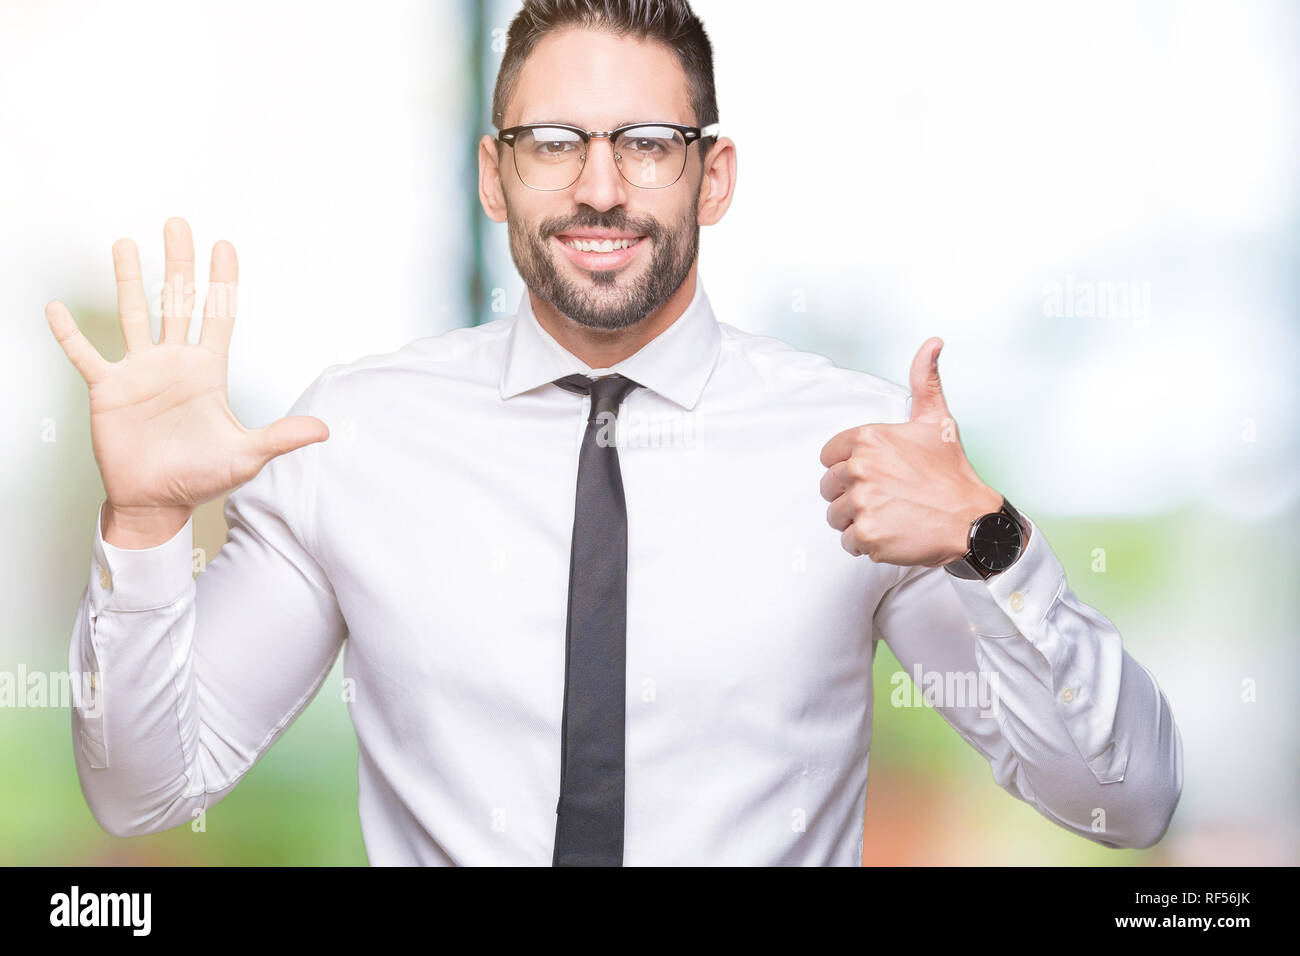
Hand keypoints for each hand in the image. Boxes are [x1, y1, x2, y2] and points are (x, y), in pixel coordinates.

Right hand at [46, 218, 328, 541]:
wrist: (157, 502)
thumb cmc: (201, 477)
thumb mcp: (246, 456)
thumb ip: (281, 437)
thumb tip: (325, 429)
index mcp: (208, 371)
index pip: (218, 315)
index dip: (222, 281)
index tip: (225, 244)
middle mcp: (174, 363)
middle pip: (177, 302)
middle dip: (178, 263)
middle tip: (177, 223)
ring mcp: (139, 372)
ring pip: (133, 315)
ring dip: (129, 280)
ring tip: (126, 244)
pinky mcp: (107, 389)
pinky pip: (84, 355)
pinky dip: (68, 334)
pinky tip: (55, 308)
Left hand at [819, 337, 1002, 565]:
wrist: (971, 521)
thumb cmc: (952, 473)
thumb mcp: (937, 420)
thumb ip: (924, 380)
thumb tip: (932, 343)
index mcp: (868, 439)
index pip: (828, 457)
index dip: (848, 467)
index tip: (874, 474)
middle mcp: (860, 468)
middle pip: (829, 487)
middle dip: (851, 495)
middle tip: (886, 498)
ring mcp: (862, 502)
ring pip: (836, 516)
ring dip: (857, 520)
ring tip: (890, 515)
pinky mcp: (867, 534)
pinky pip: (848, 541)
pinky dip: (867, 543)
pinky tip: (893, 533)